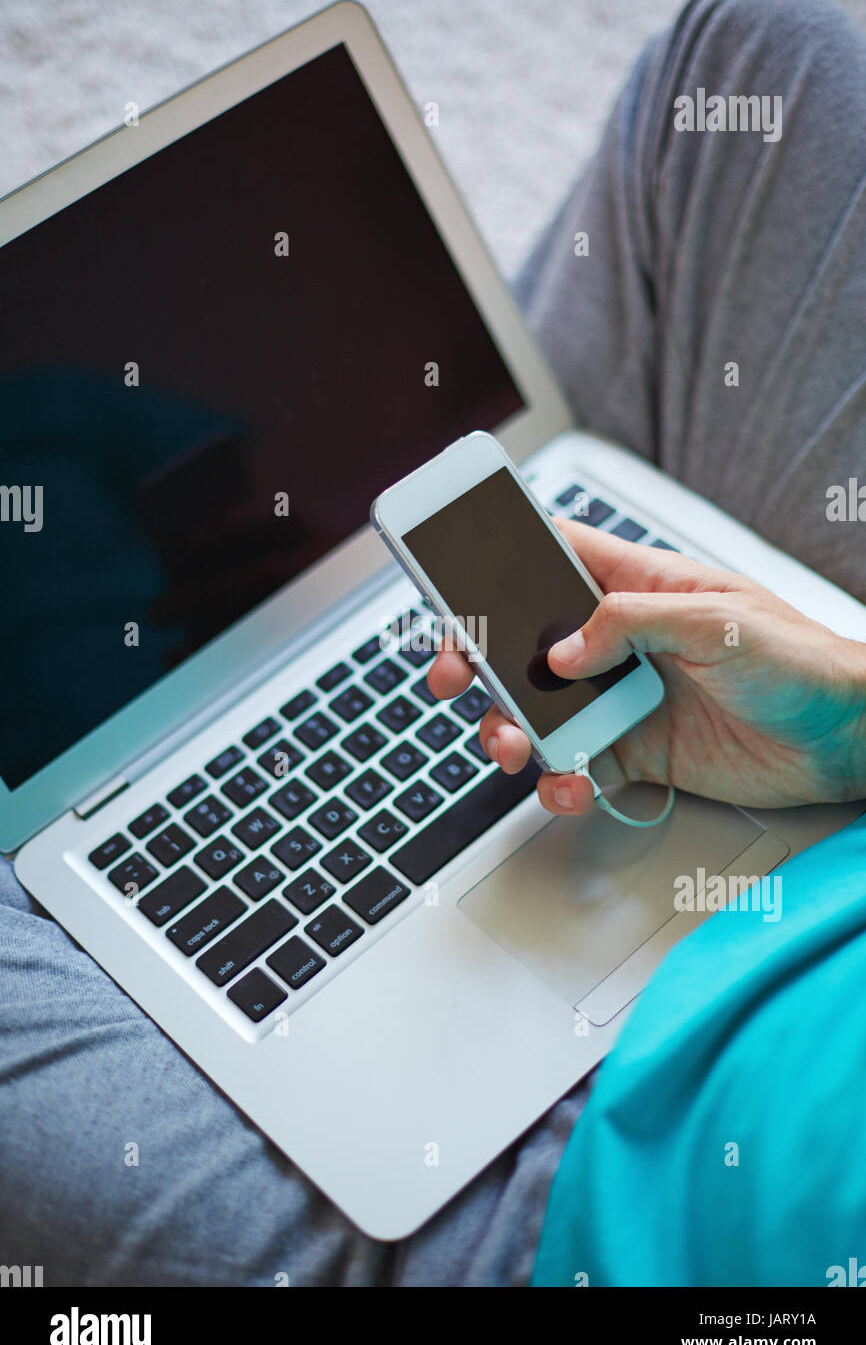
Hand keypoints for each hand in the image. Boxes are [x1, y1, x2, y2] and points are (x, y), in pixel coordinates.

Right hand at [427, 519, 865, 815]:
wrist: (844, 739)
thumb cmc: (800, 659)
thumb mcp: (718, 621)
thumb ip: (630, 624)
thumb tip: (559, 650)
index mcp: (636, 586)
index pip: (550, 559)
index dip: (496, 569)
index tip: (455, 591)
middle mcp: (618, 641)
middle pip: (524, 643)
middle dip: (479, 662)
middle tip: (454, 679)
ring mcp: (621, 697)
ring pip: (540, 711)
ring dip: (512, 730)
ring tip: (513, 746)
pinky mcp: (634, 750)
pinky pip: (576, 765)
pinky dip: (560, 781)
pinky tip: (570, 785)